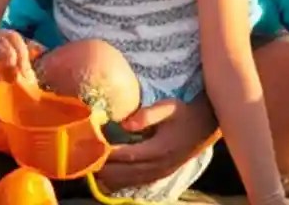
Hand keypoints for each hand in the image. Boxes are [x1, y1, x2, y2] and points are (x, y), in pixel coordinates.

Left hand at [97, 98, 217, 190]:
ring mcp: (160, 172)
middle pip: (123, 173)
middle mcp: (158, 166)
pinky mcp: (160, 173)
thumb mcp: (170, 107)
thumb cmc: (186, 112)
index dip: (105, 154)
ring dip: (108, 174)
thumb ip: (149, 114)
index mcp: (159, 150)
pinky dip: (119, 178)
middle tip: (81, 157)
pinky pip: (135, 181)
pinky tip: (106, 171)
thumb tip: (125, 124)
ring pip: (127, 180)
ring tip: (89, 163)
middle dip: (102, 166)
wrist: (207, 125)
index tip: (87, 147)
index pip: (126, 157)